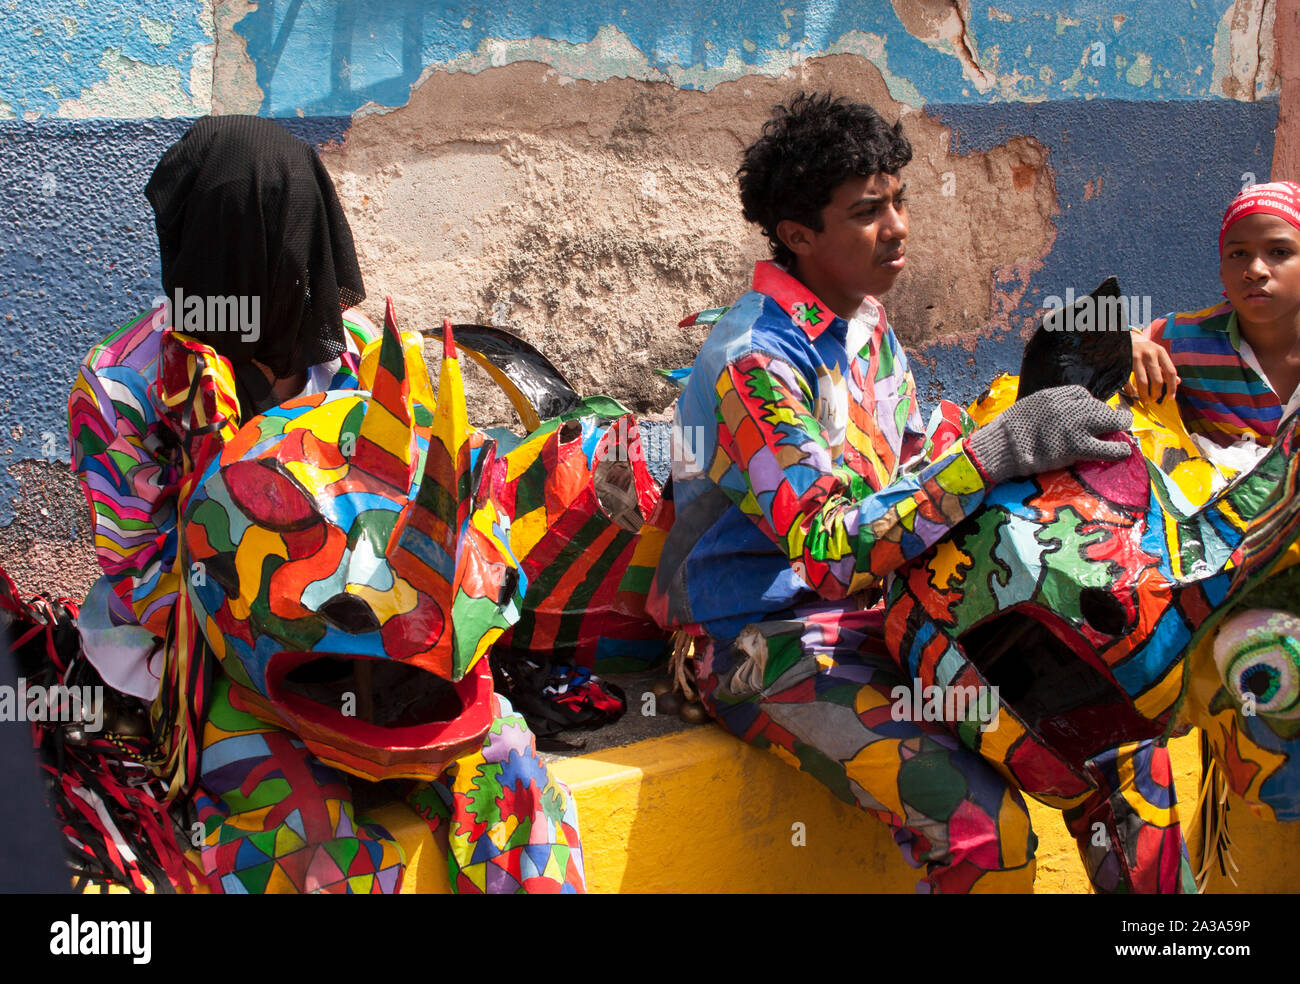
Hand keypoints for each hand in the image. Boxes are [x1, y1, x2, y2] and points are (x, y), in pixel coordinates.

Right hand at [967, 384, 1132, 484]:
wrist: (1001, 447)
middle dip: (1108, 414)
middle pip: (1099, 405)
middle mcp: (1068, 407)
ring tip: (1122, 434)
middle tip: (1113, 423)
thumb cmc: (1007, 431)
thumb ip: (1045, 408)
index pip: (1081, 394)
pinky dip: (1119, 449)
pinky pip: (1108, 446)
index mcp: (1053, 395)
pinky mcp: (1077, 446)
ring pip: (1110, 421)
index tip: (1089, 414)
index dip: (1089, 404)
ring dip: (1119, 426)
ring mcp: (1075, 426)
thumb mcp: (1027, 407)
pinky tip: (1124, 451)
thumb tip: (1055, 416)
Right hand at [1125, 332, 1179, 402]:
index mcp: (1160, 352)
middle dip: (1157, 393)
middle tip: (1155, 399)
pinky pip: (1127, 380)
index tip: (1171, 397)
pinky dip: (1130, 390)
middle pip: (1157, 379)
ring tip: (1145, 401)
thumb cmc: (1144, 348)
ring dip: (1144, 395)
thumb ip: (1166, 367)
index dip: (1172, 386)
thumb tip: (1178, 382)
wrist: (1124, 336)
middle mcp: (1149, 354)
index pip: (1170, 372)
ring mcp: (1135, 358)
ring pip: (1142, 382)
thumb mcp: (1157, 354)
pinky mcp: (1124, 362)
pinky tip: (1132, 394)